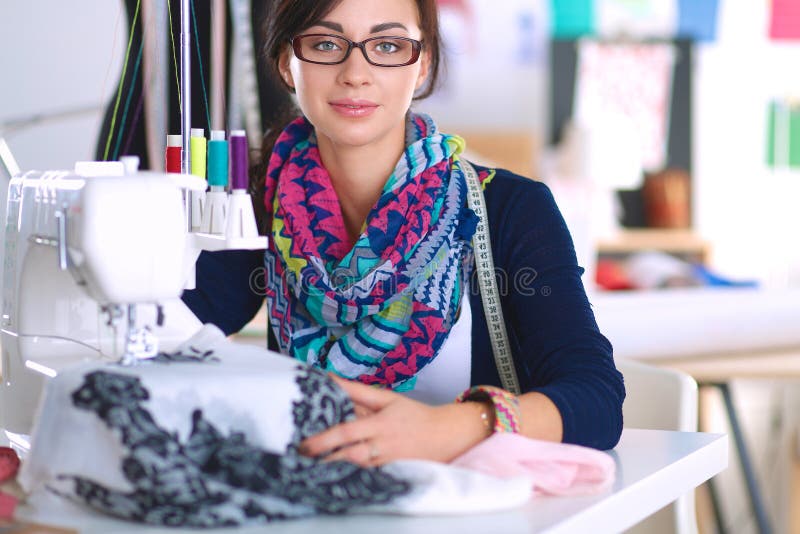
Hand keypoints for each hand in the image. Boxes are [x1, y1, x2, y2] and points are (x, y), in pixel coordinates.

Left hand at [298, 376, 489, 466]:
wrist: (445, 435)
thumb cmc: (413, 414)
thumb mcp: (387, 398)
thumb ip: (357, 391)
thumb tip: (329, 378)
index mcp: (380, 424)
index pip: (347, 432)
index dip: (324, 439)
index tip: (305, 444)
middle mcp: (382, 445)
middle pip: (349, 456)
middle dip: (325, 459)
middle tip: (302, 459)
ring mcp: (387, 462)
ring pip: (356, 469)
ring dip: (334, 469)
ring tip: (312, 467)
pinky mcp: (390, 473)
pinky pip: (367, 476)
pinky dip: (351, 475)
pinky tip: (336, 475)